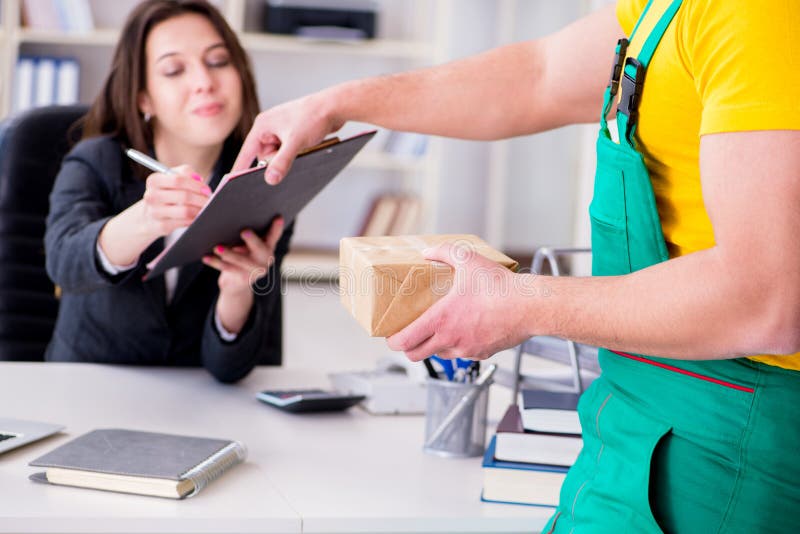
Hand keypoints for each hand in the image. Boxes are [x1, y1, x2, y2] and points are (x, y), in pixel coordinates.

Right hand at [140, 165, 210, 238]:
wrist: (149, 216)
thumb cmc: (166, 194)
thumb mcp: (172, 178)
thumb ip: (186, 173)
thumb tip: (198, 179)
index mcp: (153, 180)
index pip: (179, 179)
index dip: (196, 184)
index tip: (206, 189)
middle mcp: (151, 196)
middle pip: (184, 196)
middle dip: (201, 198)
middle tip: (208, 200)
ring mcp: (155, 212)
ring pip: (186, 210)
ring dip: (199, 209)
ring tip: (204, 208)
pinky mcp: (161, 226)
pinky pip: (184, 222)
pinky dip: (194, 219)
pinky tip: (196, 216)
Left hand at [202, 217, 283, 296]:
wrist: (238, 284)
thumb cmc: (241, 256)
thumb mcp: (248, 245)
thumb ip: (247, 234)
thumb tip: (228, 215)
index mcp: (268, 246)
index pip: (274, 234)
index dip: (277, 226)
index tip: (278, 217)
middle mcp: (266, 258)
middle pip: (259, 248)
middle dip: (252, 239)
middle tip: (244, 231)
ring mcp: (255, 270)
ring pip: (241, 260)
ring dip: (229, 253)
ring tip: (216, 247)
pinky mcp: (243, 278)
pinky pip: (228, 268)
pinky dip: (215, 262)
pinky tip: (206, 257)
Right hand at [232, 92, 343, 184]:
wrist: (334, 106)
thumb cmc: (313, 117)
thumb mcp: (295, 143)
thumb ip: (281, 162)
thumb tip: (270, 179)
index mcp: (263, 125)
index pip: (246, 152)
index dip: (240, 167)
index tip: (231, 181)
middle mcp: (269, 127)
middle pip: (265, 157)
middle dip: (277, 160)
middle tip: (292, 151)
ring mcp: (281, 131)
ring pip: (278, 155)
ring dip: (289, 156)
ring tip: (302, 145)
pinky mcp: (292, 134)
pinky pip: (288, 151)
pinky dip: (296, 153)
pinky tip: (306, 146)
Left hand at [386, 243, 536, 361]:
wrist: (529, 306)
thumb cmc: (501, 287)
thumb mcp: (468, 260)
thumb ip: (444, 253)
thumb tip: (429, 252)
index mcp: (441, 320)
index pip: (406, 342)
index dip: (393, 341)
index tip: (391, 336)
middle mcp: (451, 339)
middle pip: (416, 356)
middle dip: (409, 348)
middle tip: (409, 335)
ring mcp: (467, 349)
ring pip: (440, 355)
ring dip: (434, 346)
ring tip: (438, 329)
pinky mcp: (482, 354)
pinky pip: (463, 354)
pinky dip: (457, 346)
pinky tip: (464, 330)